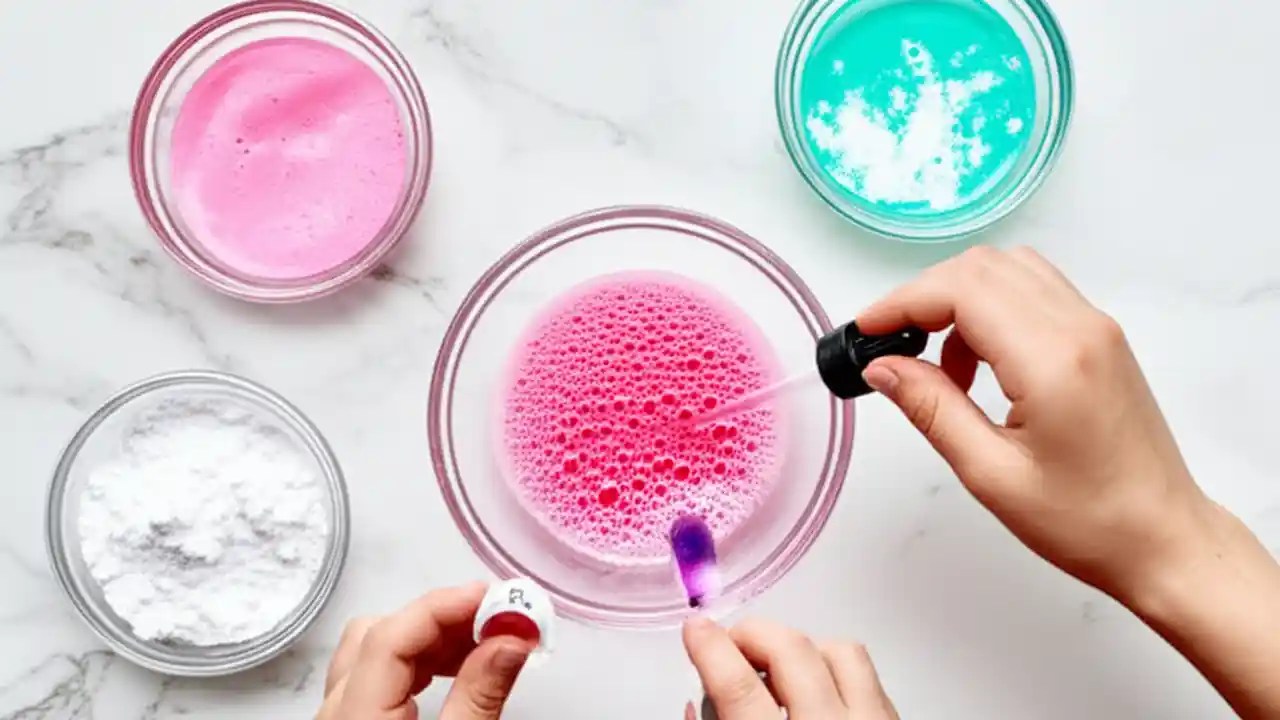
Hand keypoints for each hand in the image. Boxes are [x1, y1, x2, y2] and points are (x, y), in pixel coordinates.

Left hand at [318, 583, 532, 719]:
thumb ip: (481, 696)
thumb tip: (511, 639)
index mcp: (356, 716)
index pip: (392, 635)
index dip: (447, 606)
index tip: (498, 599)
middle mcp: (337, 711)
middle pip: (381, 632)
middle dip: (445, 618)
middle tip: (502, 620)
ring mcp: (341, 717)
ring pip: (378, 649)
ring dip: (435, 637)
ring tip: (489, 643)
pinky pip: (381, 673)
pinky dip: (422, 659)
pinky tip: (460, 667)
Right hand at [682, 617, 897, 718]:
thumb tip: (698, 706)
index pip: (741, 688)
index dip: (711, 649)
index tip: (696, 629)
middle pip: (793, 651)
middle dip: (754, 634)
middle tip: (730, 643)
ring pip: (841, 651)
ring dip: (801, 647)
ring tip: (777, 667)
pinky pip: (869, 675)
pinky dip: (836, 668)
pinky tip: (818, 687)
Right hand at [858, 248, 1279, 718]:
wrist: (1164, 538)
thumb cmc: (1089, 521)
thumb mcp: (991, 474)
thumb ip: (932, 409)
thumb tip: (883, 366)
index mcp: (1053, 360)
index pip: (962, 290)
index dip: (903, 301)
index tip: (867, 330)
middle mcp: (1081, 328)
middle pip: (982, 267)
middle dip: (924, 296)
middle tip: (889, 345)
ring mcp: (1097, 328)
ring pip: (1008, 270)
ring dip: (958, 300)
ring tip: (938, 366)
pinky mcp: (1101, 338)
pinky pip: (1034, 292)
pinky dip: (990, 310)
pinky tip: (976, 365)